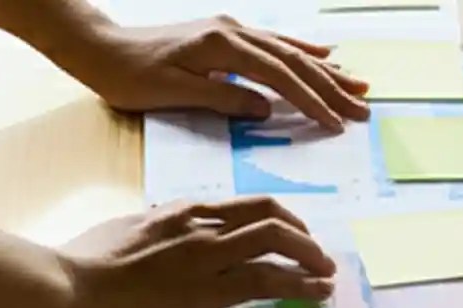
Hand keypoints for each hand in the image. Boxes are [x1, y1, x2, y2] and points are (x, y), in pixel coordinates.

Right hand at [53, 196, 335, 307]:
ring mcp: (204, 256)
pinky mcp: (206, 291)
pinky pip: (267, 281)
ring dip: (310, 257)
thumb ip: (149, 229)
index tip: (289, 231)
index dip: (273, 218)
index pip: (239, 206)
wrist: (65, 289)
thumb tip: (157, 230)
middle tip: (317, 251)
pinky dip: (300, 284)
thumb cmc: (79, 265)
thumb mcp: (120, 232)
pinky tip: (316, 293)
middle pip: (267, 214)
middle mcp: (198, 225)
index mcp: (177, 212)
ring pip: (276, 242)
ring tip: (327, 273)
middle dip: (301, 231)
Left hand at [59, 15, 370, 131]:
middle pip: (294, 61)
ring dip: (326, 70)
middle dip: (332, 88)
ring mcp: (231, 30)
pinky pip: (274, 42)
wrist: (100, 47)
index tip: (336, 123)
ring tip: (358, 85)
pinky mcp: (225, 34)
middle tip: (363, 110)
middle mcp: (233, 32)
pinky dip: (302, 50)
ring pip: (290, 51)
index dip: (312, 102)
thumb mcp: (172, 93)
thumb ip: (222, 100)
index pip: (280, 78)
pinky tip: (324, 53)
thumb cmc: (129, 76)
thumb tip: (266, 110)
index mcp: (223, 47)